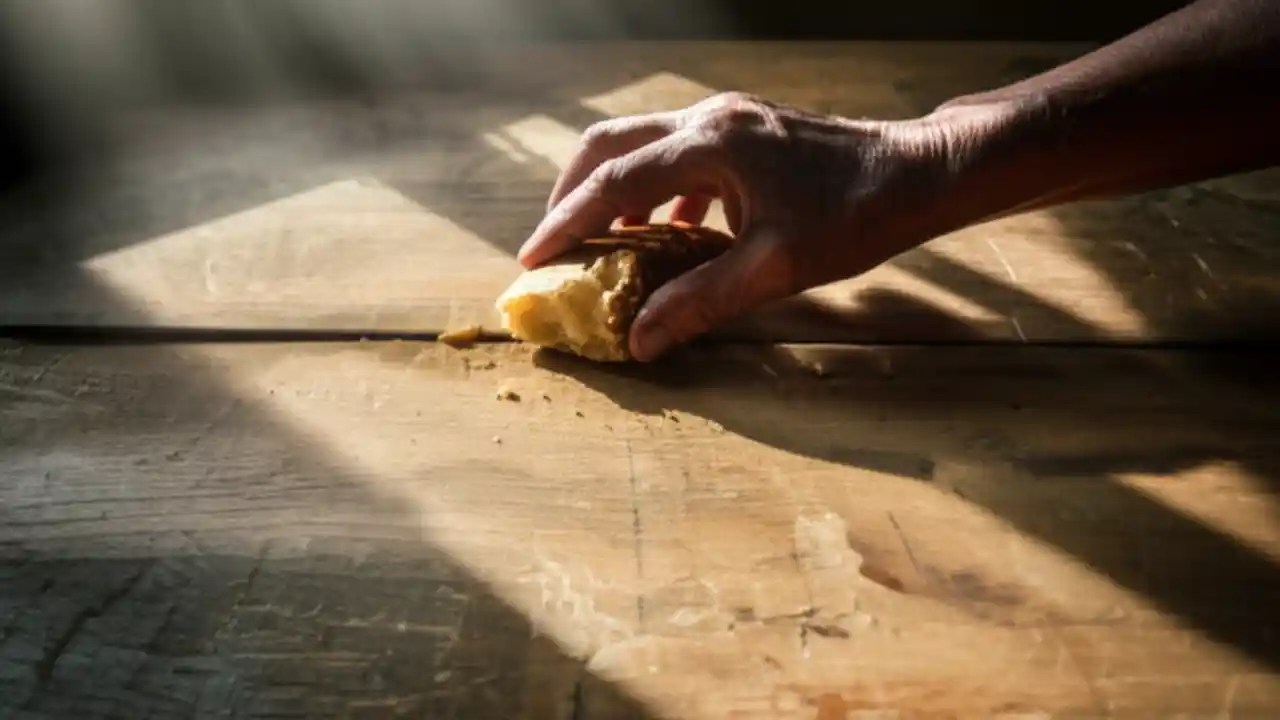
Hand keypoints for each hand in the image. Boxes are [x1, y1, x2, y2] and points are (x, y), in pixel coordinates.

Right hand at [517, 92, 977, 360]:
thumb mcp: (775, 269)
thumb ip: (700, 302)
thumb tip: (641, 341)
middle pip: (610, 144)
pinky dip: (656, 193)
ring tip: (602, 247)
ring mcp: (727, 119)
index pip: (614, 183)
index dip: (567, 222)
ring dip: (613, 192)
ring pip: (641, 145)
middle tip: (554, 245)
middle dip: (572, 194)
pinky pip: (677, 155)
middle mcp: (709, 120)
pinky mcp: (744, 131)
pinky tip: (667, 236)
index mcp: (710, 147)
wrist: (919, 173)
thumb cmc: (856, 217)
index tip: (532, 258)